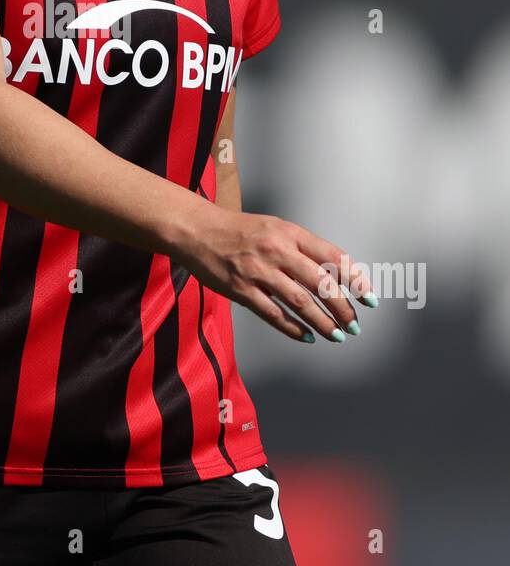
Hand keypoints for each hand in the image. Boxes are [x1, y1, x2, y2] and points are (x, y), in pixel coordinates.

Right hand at [178, 203, 373, 342]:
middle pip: (321, 284)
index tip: (369, 298)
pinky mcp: (241, 289)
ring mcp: (258, 271)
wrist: (197, 230)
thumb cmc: (238, 230)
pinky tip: (307, 337)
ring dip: (323, 323)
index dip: (355, 280)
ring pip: (300, 302)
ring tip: (337, 335)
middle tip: (354, 325)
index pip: (332, 257)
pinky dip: (293, 328)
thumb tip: (332, 276)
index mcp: (289, 233)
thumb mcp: (274, 228)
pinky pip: (273, 314)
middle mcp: (277, 250)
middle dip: (343, 308)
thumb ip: (300, 248)